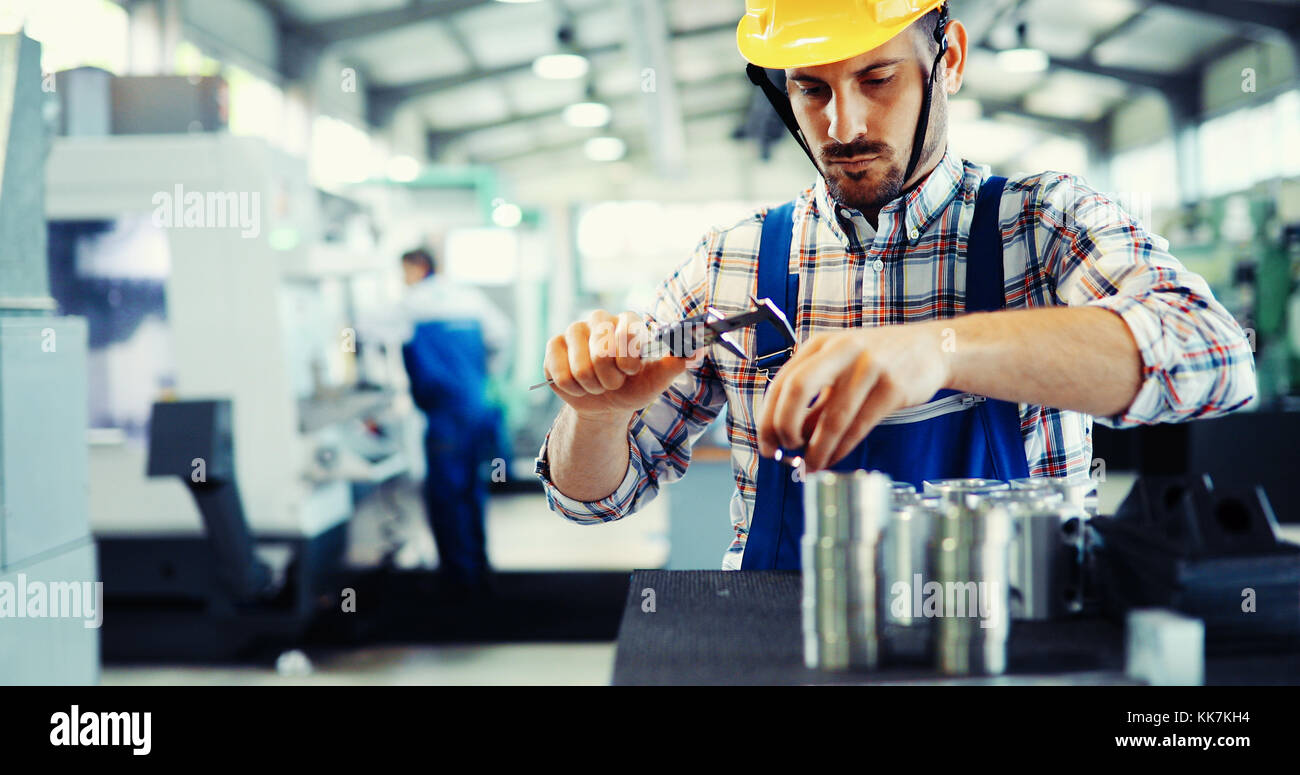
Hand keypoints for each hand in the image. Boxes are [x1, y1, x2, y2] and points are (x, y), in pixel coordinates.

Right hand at [544, 309, 686, 420]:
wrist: (606, 405)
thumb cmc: (633, 387)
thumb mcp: (657, 380)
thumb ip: (677, 363)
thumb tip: (697, 349)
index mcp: (626, 321)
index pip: (626, 328)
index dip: (627, 357)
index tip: (630, 371)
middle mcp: (599, 318)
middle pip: (602, 350)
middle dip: (610, 377)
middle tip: (614, 382)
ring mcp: (574, 330)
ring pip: (580, 364)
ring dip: (592, 385)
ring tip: (597, 385)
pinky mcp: (554, 345)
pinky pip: (559, 370)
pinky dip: (572, 387)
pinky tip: (578, 386)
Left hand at [757, 321, 952, 471]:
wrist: (931, 348)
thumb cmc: (878, 362)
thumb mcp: (840, 370)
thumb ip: (815, 400)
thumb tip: (787, 438)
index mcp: (820, 344)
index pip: (782, 382)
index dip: (768, 418)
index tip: (767, 445)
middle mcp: (841, 350)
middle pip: (798, 389)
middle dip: (785, 426)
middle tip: (786, 450)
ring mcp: (868, 366)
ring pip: (832, 416)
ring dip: (817, 448)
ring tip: (811, 465)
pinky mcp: (892, 386)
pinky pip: (859, 426)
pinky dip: (841, 448)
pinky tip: (833, 458)